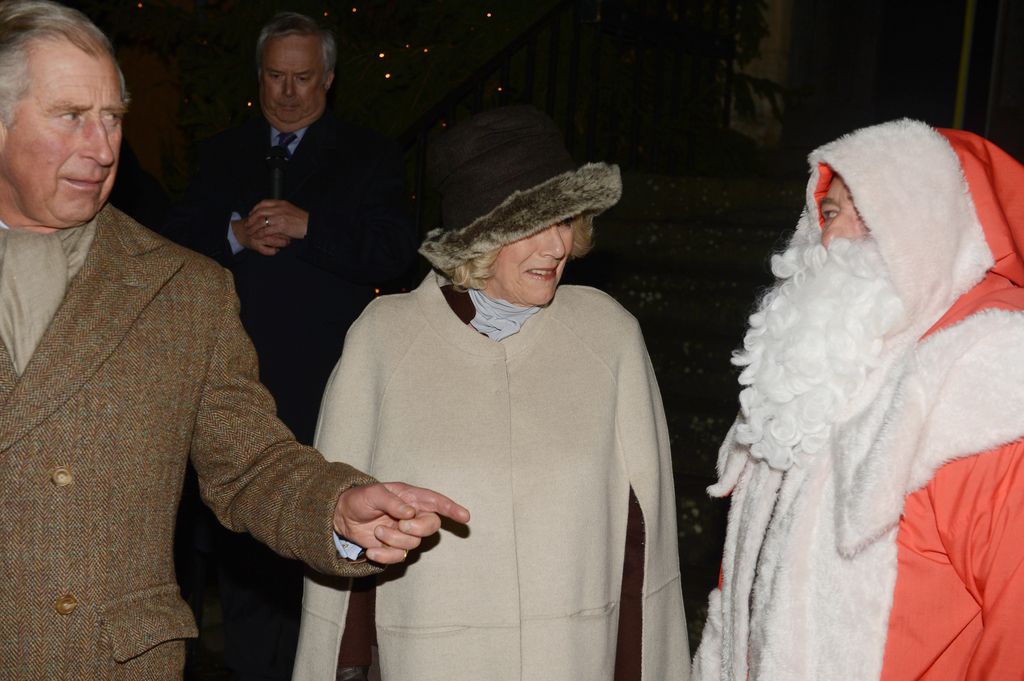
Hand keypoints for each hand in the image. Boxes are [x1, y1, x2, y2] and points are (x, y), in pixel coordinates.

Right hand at [231, 217, 290, 255]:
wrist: (240, 231)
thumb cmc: (255, 224)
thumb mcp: (263, 216)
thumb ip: (273, 216)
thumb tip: (289, 220)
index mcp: (262, 218)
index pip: (275, 221)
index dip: (285, 226)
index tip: (292, 229)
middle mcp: (259, 228)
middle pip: (274, 230)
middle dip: (285, 235)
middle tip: (291, 237)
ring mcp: (257, 237)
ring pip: (271, 241)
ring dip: (281, 243)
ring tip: (287, 243)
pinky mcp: (255, 246)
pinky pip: (265, 251)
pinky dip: (273, 251)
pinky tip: (277, 250)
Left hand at [247, 199, 308, 240]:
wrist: (311, 225)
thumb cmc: (303, 219)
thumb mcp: (290, 210)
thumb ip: (281, 209)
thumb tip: (272, 212)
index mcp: (281, 203)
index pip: (263, 203)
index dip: (255, 208)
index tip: (251, 213)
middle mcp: (279, 208)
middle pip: (259, 212)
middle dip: (251, 219)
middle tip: (247, 224)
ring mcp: (280, 217)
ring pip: (261, 221)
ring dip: (254, 227)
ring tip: (250, 232)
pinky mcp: (281, 226)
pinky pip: (266, 230)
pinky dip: (260, 233)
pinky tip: (257, 236)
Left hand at [334, 482, 470, 564]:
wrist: (342, 516)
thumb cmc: (361, 499)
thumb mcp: (373, 494)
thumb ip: (392, 502)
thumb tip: (410, 513)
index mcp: (411, 498)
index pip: (436, 502)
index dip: (452, 509)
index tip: (465, 517)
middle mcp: (412, 516)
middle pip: (431, 526)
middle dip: (418, 529)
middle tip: (401, 525)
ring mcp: (404, 533)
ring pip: (414, 543)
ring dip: (393, 540)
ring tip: (377, 531)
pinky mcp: (394, 549)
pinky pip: (398, 557)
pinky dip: (384, 555)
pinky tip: (371, 550)